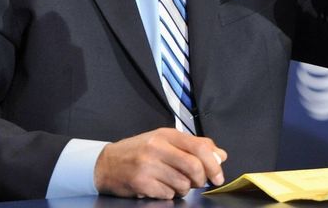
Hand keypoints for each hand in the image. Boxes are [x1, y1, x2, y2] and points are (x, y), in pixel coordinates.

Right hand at [93, 128, 226, 198]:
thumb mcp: (166, 141)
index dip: (213, 164)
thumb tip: (220, 155)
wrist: (107, 163)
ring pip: (183, 184)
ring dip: (185, 189)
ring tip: (176, 184)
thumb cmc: (141, 151)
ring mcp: (148, 165)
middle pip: (194, 166)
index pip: (200, 147)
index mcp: (167, 134)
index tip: (218, 176)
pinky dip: (170, 194)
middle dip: (201, 179)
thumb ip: (194, 145)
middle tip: (198, 183)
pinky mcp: (141, 183)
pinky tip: (161, 187)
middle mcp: (157, 147)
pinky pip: (168, 194)